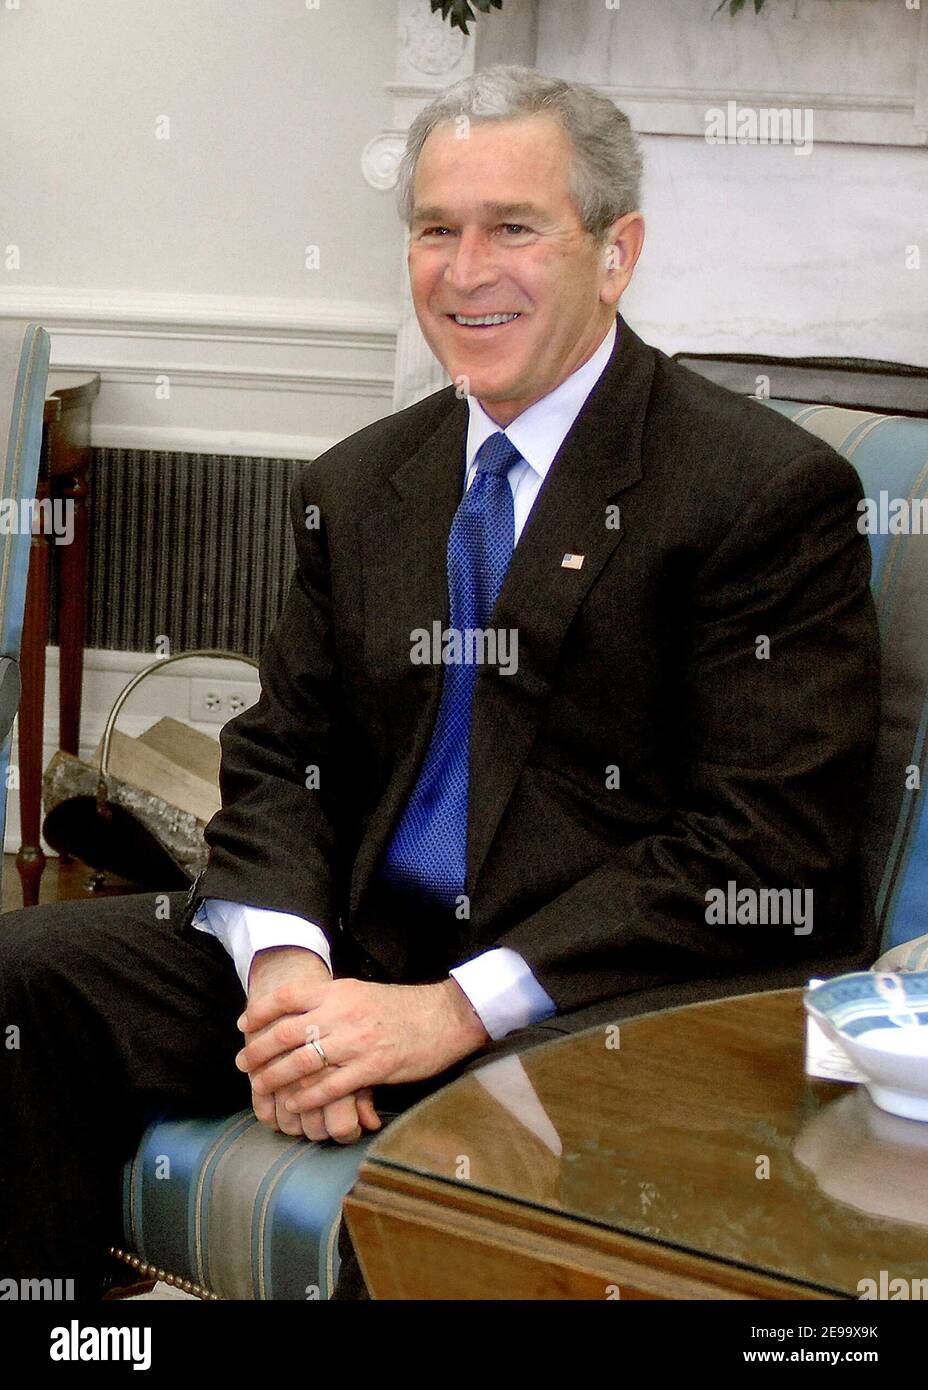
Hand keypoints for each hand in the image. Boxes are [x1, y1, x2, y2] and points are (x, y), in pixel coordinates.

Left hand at [236, 972, 489, 1116]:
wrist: (446, 1016)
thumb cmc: (403, 1007)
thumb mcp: (362, 993)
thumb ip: (331, 1002)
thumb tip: (298, 1014)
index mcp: (339, 991)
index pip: (287, 998)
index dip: (260, 1013)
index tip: (244, 1026)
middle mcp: (343, 1013)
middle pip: (286, 1033)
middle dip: (258, 1051)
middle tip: (243, 1063)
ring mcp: (357, 1042)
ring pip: (301, 1062)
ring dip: (275, 1078)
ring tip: (261, 1088)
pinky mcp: (373, 1067)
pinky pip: (330, 1086)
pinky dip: (306, 1097)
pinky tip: (294, 1104)